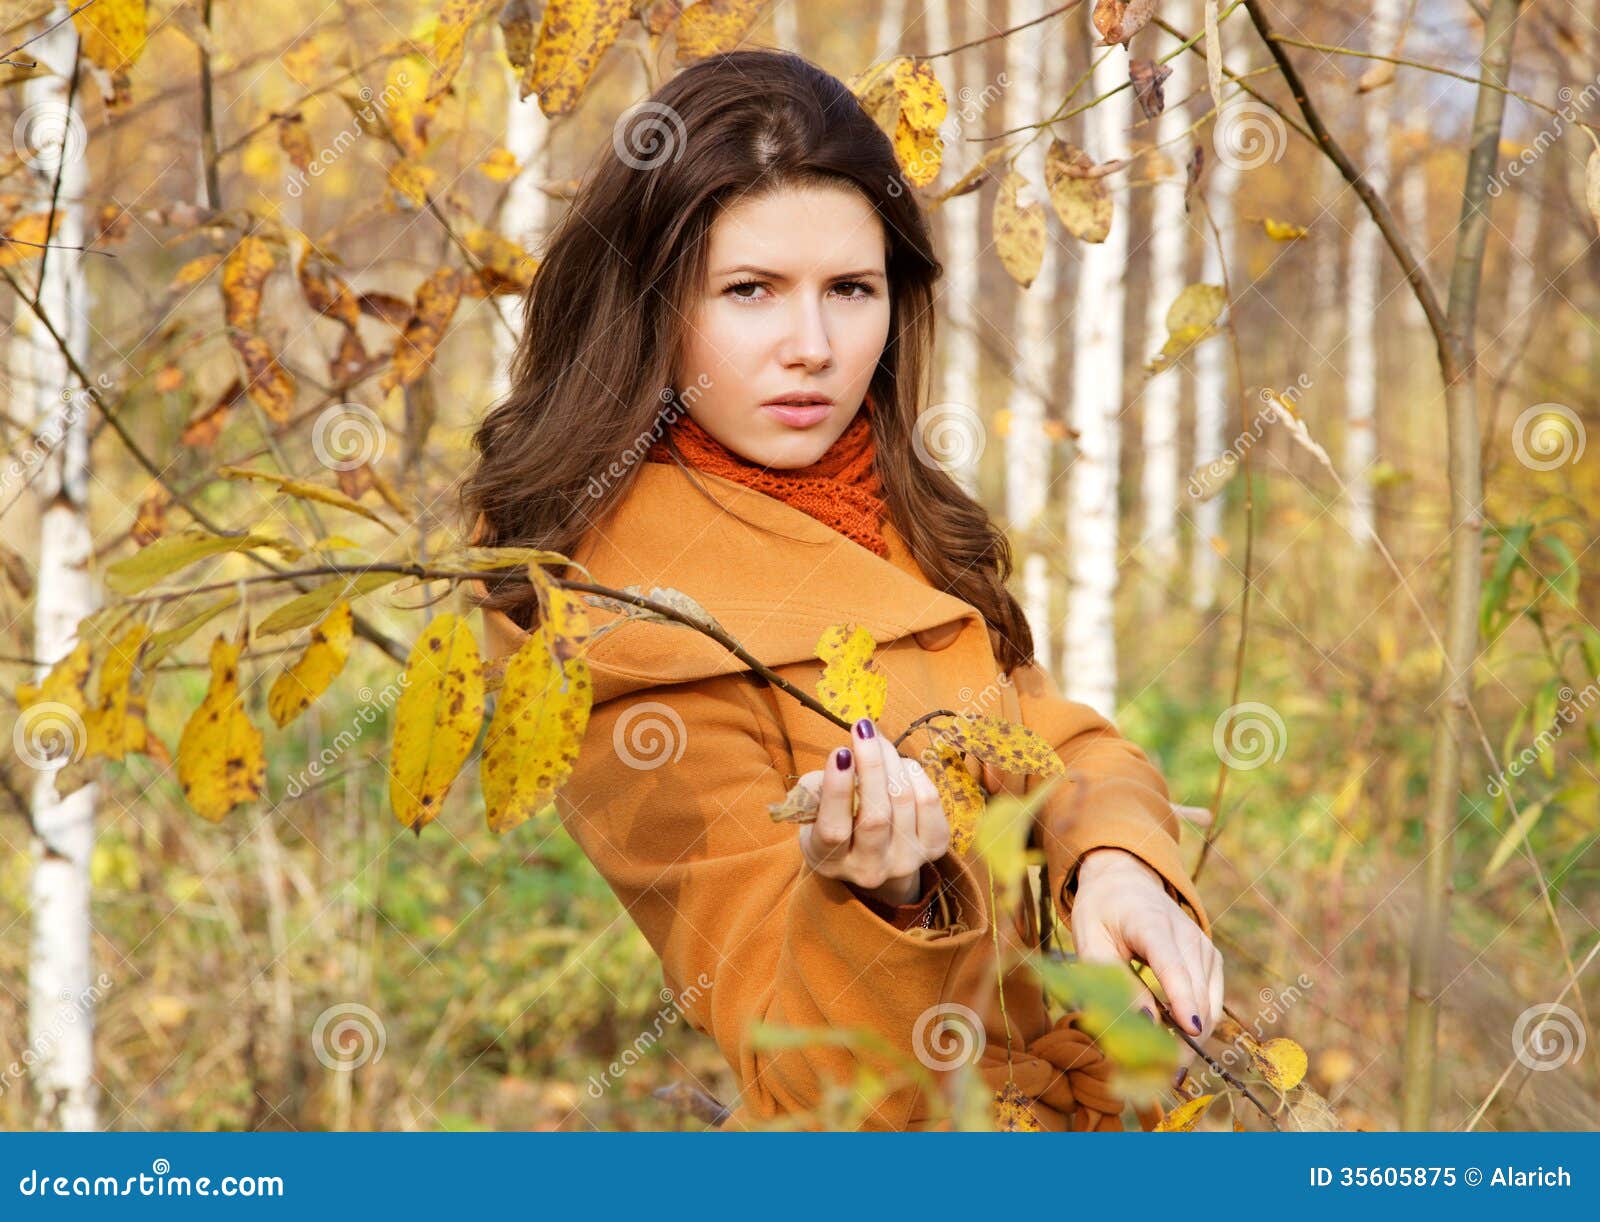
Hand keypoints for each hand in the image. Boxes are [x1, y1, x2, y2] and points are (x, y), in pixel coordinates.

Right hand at [795, 717, 948, 904]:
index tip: (840, 751)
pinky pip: (930, 801)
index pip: (834, 830)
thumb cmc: (835, 823)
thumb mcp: (812, 813)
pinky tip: (901, 765)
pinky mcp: (933, 848)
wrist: (873, 858)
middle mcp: (870, 869)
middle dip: (871, 765)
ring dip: (891, 760)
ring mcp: (905, 861)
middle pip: (876, 816)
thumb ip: (817, 790)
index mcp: (831, 860)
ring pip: (904, 801)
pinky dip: (916, 774)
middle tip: (864, 729)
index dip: (838, 789)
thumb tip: (842, 759)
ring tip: (878, 741)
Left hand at [1068, 847, 1223, 1071]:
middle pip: (1195, 993)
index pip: (1172, 964)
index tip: (1188, 1031)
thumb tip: (1144, 1024)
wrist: (1126, 881)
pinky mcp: (1212, 960)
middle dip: (1182, 1038)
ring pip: (1209, 1004)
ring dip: (1189, 1039)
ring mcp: (1205, 947)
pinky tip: (1174, 1045)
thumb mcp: (1091, 941)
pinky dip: (1196, 1026)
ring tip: (1163, 1070)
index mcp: (1151, 922)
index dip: (1181, 998)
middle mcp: (1187, 934)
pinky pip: (1212, 1003)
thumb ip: (1115, 980)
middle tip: (1159, 1077)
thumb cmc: (1102, 912)